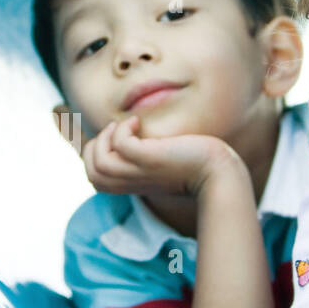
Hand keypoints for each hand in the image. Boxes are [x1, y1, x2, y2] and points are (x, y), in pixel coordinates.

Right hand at [81, 115, 236, 198]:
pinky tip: (138, 122)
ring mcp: (139, 172)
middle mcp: (131, 181)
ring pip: (99, 162)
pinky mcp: (150, 160)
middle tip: (114, 131)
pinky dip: (123, 129)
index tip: (111, 138)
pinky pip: (121, 145)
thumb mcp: (161, 165)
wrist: (217, 173)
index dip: (92, 156)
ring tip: (124, 125)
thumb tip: (133, 140)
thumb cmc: (193, 165)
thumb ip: (144, 160)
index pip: (94, 178)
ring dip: (105, 137)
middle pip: (91, 172)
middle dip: (93, 147)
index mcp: (131, 185)